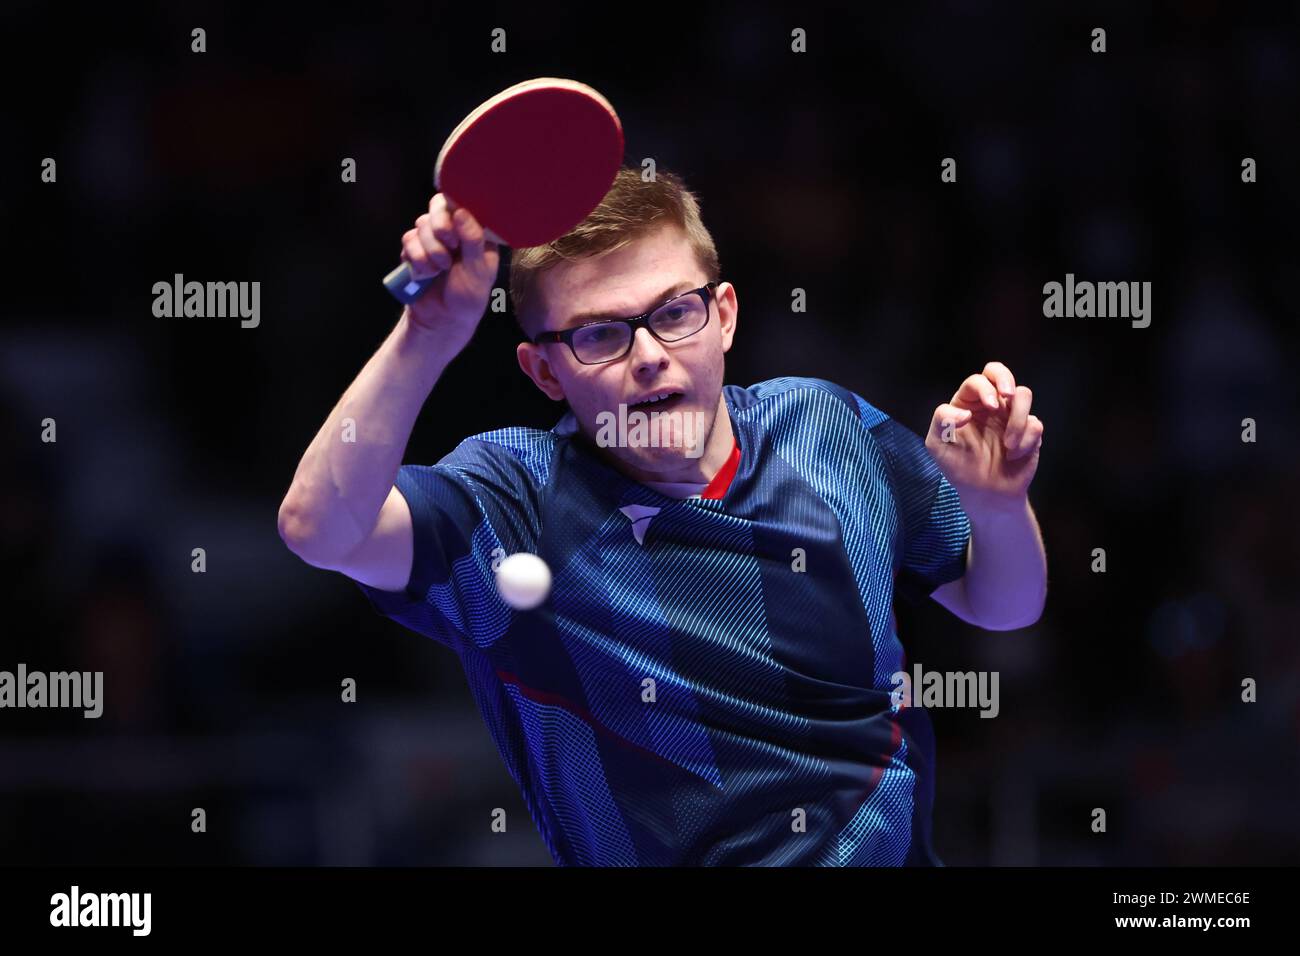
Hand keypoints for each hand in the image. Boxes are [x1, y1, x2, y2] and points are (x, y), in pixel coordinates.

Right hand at [399, 194, 500, 352]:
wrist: (441, 321)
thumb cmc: (467, 298)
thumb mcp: (477, 271)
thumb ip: (472, 240)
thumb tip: (461, 211)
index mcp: (476, 233)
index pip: (463, 203)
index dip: (454, 212)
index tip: (456, 233)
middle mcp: (455, 231)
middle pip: (438, 207)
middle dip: (439, 228)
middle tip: (449, 248)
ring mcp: (433, 239)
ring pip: (421, 224)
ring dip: (429, 250)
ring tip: (439, 270)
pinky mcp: (415, 250)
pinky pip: (408, 240)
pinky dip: (415, 258)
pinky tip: (425, 274)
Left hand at [925, 361, 1043, 512]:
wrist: (984, 494)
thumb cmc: (958, 467)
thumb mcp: (937, 445)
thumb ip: (942, 421)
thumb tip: (965, 413)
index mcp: (967, 403)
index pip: (977, 381)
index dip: (985, 388)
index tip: (990, 407)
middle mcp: (990, 405)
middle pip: (1000, 372)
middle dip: (1006, 379)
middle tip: (1007, 396)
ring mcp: (1011, 415)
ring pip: (1024, 394)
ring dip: (1017, 420)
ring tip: (1008, 445)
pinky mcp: (1030, 430)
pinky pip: (1035, 424)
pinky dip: (1025, 441)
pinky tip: (1014, 456)